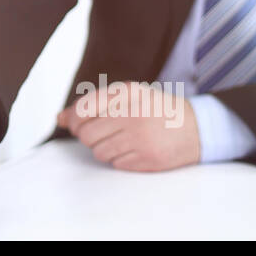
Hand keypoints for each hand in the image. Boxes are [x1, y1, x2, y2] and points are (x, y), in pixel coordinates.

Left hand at [56, 80, 199, 170]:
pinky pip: (115, 163)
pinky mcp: (147, 158)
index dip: (73, 120)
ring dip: (103, 148)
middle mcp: (133, 113)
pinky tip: (133, 149)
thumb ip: (92, 105)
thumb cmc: (154, 110)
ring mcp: (141, 137)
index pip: (83, 109)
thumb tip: (59, 118)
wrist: (196, 128)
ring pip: (98, 151)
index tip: (74, 124)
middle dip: (88, 136)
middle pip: (86, 134)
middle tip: (103, 133)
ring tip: (121, 140)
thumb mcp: (127, 96)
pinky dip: (118, 159)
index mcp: (127, 92)